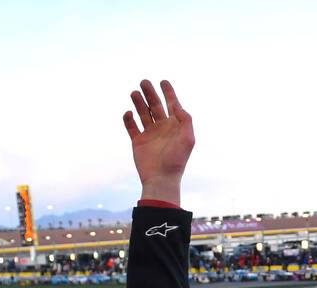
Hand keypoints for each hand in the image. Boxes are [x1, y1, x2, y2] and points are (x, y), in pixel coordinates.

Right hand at [121, 78, 194, 204]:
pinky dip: (128, 119)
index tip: (163, 81)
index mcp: (175, 126)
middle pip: (155, 105)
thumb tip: (178, 106)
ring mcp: (150, 134)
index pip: (172, 104)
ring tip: (134, 93)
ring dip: (138, 102)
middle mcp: (162, 128)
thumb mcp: (188, 139)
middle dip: (150, 93)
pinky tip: (129, 113)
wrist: (162, 178)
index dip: (168, 92)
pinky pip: (131, 126)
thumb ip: (186, 120)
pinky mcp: (138, 142)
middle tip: (144, 82)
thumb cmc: (177, 160)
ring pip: (143, 113)